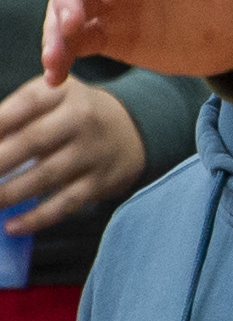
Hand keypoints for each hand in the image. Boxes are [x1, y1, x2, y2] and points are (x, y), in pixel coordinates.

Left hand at [0, 76, 147, 233]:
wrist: (132, 129)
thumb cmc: (72, 112)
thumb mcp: (49, 97)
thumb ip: (12, 113)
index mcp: (60, 93)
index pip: (22, 106)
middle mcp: (81, 118)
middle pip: (31, 142)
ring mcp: (92, 151)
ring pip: (45, 176)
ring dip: (7, 193)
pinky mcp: (100, 181)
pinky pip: (65, 203)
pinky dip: (36, 218)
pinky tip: (10, 226)